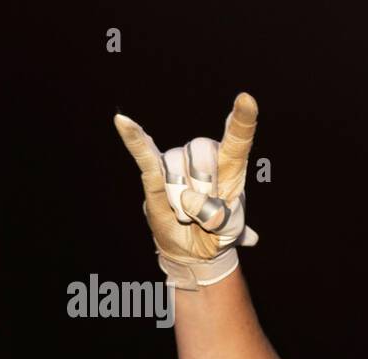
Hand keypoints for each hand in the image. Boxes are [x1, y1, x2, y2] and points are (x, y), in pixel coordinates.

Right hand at [114, 92, 259, 288]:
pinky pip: (144, 154)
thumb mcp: (231, 232)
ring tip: (187, 216)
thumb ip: (222, 217)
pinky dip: (134, 139)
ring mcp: (178, 164)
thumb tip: (193, 201)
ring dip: (181, 202)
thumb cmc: (219, 234)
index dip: (242, 120)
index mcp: (232, 167)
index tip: (246, 100)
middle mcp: (205, 158)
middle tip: (205, 215)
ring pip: (176, 169)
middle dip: (204, 191)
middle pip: (203, 154)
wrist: (195, 250)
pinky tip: (122, 121)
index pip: (238, 139)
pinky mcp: (154, 175)